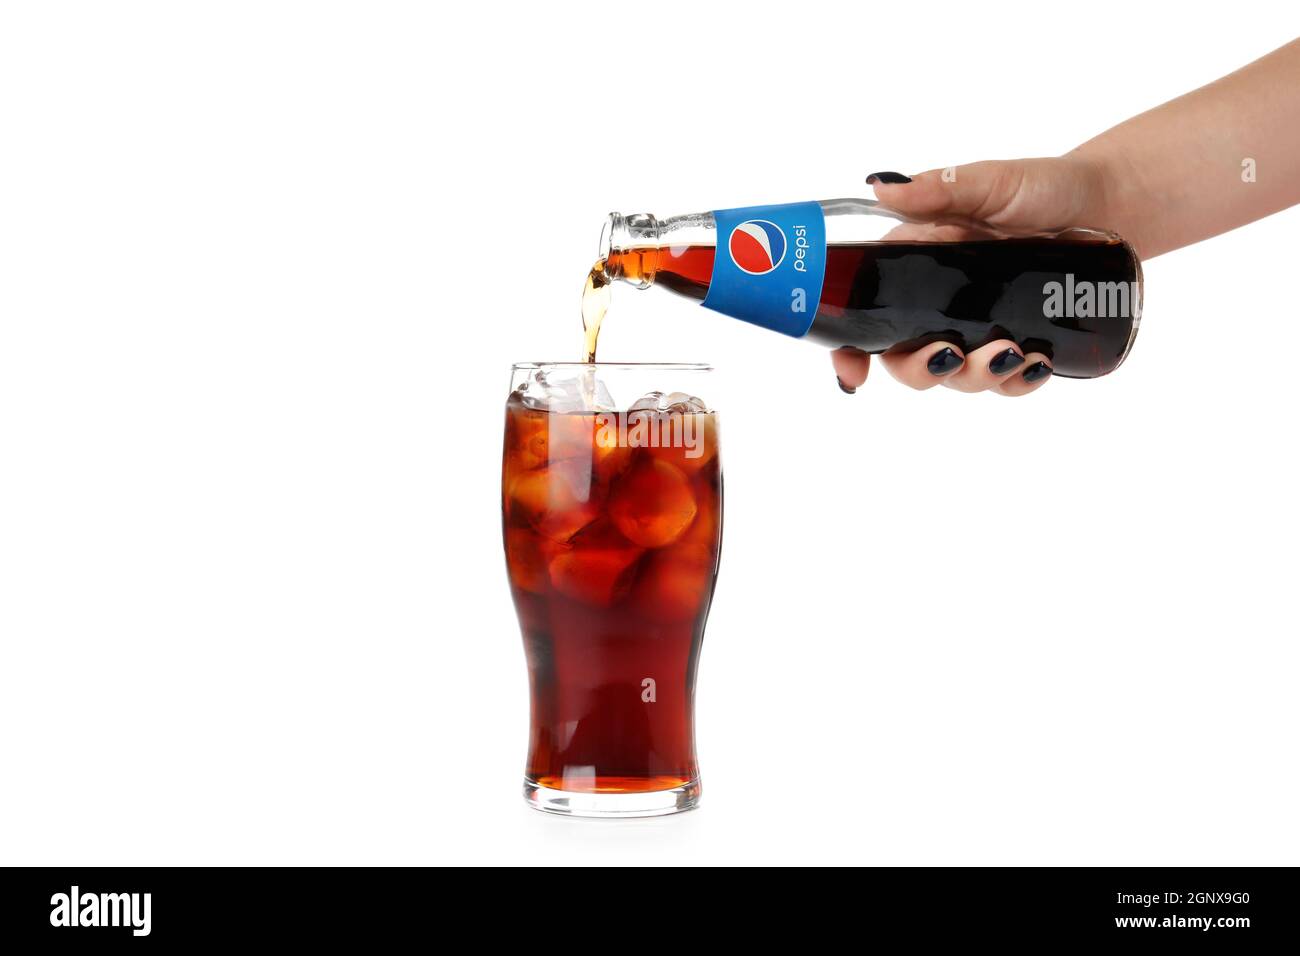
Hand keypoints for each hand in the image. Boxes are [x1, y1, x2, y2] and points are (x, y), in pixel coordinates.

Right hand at [833, 156, 1107, 396]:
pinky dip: (1019, 382)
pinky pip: (1009, 381)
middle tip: (952, 355)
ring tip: (1011, 351)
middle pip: (905, 360)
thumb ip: (936, 189)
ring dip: (977, 376)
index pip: (866, 314)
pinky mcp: (1021, 341)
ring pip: (957, 376)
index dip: (850, 349)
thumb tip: (882, 186)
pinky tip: (1036, 365)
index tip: (856, 373)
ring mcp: (981, 327)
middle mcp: (941, 303)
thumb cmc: (1044, 187)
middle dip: (921, 370)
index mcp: (917, 265)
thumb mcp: (989, 183)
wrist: (1110, 203)